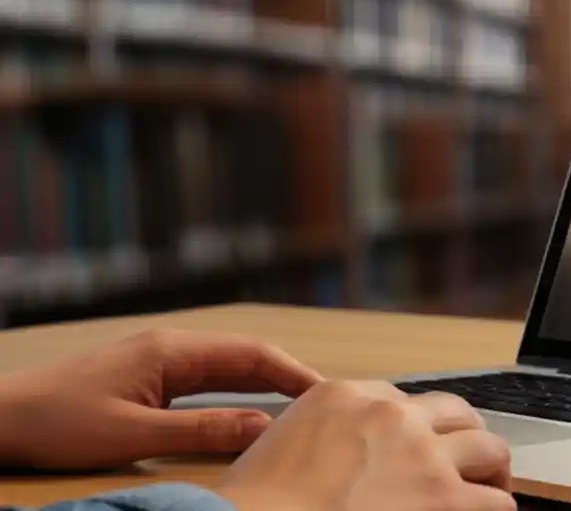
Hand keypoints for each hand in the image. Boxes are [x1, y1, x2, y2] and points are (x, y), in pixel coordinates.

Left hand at [0, 328, 321, 468]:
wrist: (1, 417)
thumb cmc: (59, 423)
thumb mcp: (134, 434)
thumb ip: (202, 430)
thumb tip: (264, 427)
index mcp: (172, 351)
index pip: (252, 354)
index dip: (294, 373)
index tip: (328, 395)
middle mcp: (172, 346)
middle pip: (246, 356)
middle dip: (289, 376)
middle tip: (326, 403)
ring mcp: (160, 358)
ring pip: (228, 366)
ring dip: (265, 383)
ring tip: (302, 407)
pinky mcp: (149, 375)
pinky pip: (208, 378)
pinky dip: (238, 390)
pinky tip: (252, 408)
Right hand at [217, 381, 515, 510]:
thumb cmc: (250, 508)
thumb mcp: (278, 449)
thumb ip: (322, 441)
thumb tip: (346, 462)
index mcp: (343, 397)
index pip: (402, 402)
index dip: (415, 433)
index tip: (414, 456)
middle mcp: (391, 416)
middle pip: (456, 414)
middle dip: (464, 441)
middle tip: (466, 470)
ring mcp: (424, 456)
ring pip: (489, 450)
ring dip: (488, 474)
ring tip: (486, 495)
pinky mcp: (444, 499)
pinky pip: (497, 503)